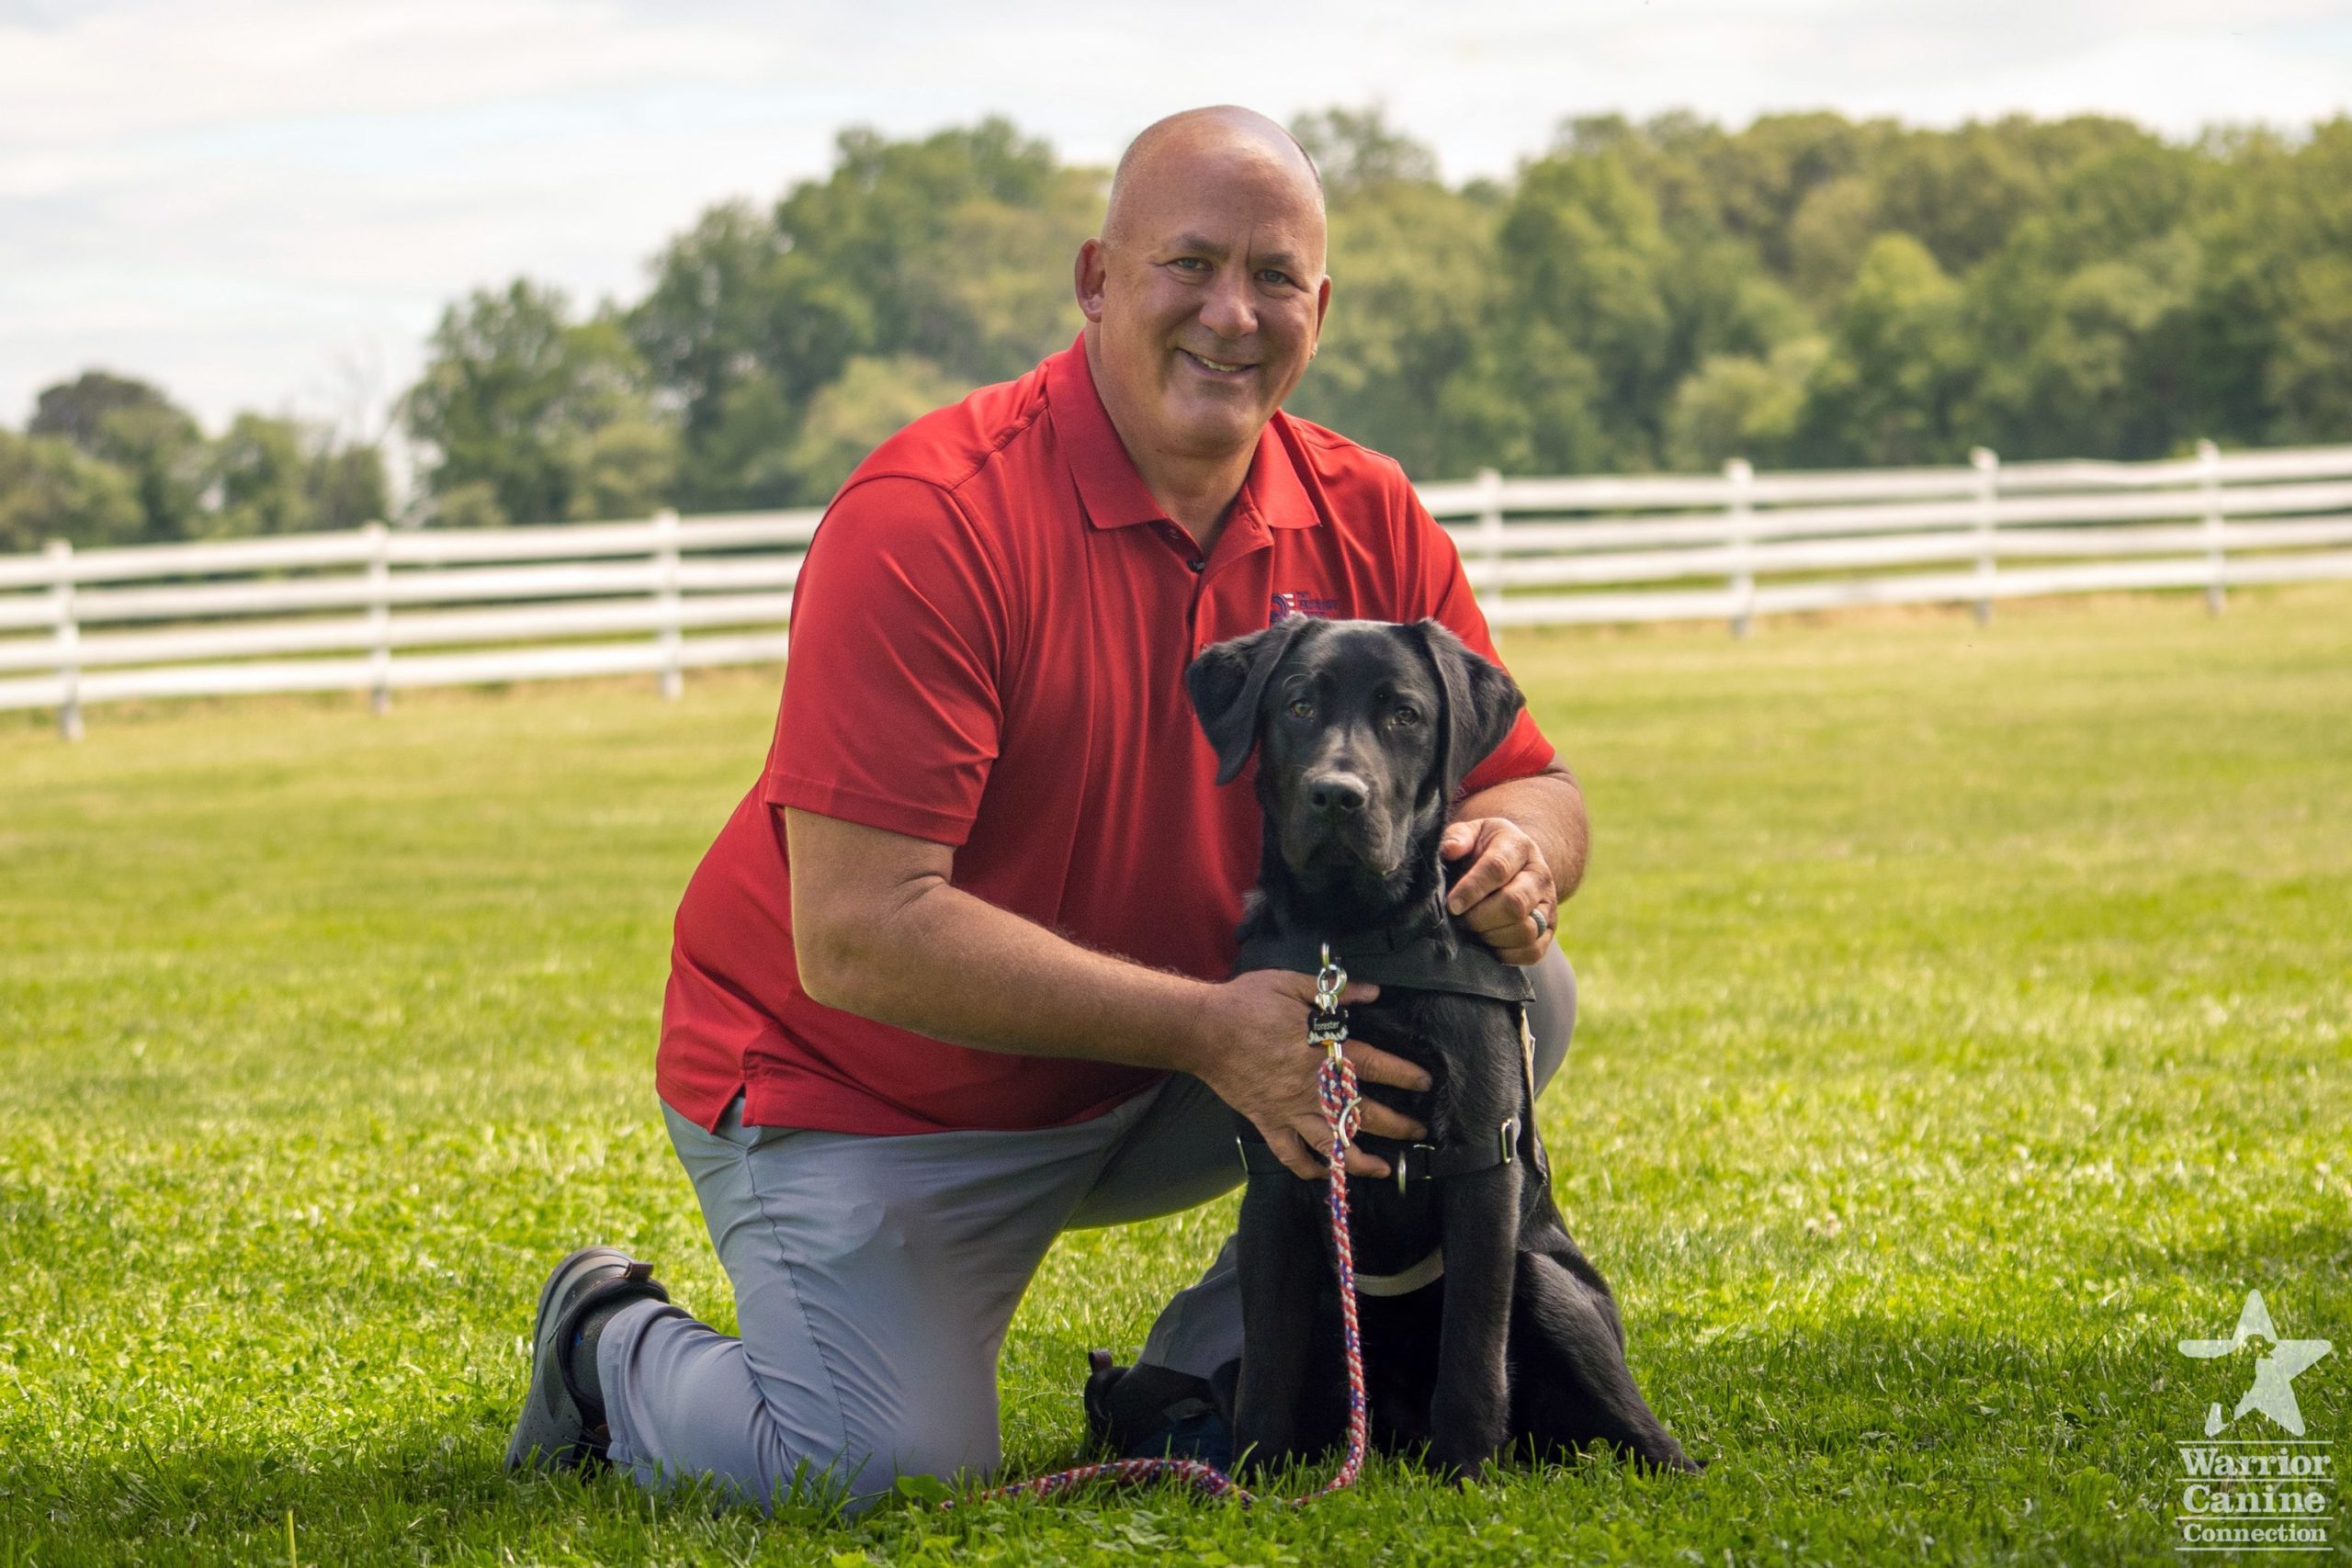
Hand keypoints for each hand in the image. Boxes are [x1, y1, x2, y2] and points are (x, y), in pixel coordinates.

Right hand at [1195, 969, 1430, 1179]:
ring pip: (1332, 1143)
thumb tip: (1373, 992)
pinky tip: (1326, 1174)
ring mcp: (1289, 1109)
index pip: (1374, 1067)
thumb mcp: (1291, 984)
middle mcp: (1312, 1087)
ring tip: (1383, 1168)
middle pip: (1362, 1112)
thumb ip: (1334, 991)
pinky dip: (1309, 1169)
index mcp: (1323, 1051)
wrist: (1203, 1029)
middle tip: (1419, 1131)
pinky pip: (1291, 1155)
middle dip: (1396, 1124)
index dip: (1404, 1075)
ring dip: (1360, 1159)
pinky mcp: (1268, 1122)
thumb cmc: (1247, 1002)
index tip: (1426, 1084)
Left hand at [1441, 817, 1555, 965]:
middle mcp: (1540, 874)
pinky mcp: (1550, 929)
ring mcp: (1548, 903)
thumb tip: (1450, 850)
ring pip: (1526, 931)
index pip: (1497, 868)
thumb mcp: (1471, 833)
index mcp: (1518, 846)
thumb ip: (1458, 836)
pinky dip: (1507, 954)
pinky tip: (1489, 944)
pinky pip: (1533, 951)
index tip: (1452, 905)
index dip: (1472, 889)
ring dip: (1492, 937)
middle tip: (1460, 919)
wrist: (1513, 864)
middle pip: (1514, 904)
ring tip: (1473, 930)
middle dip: (1479, 918)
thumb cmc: (1483, 850)